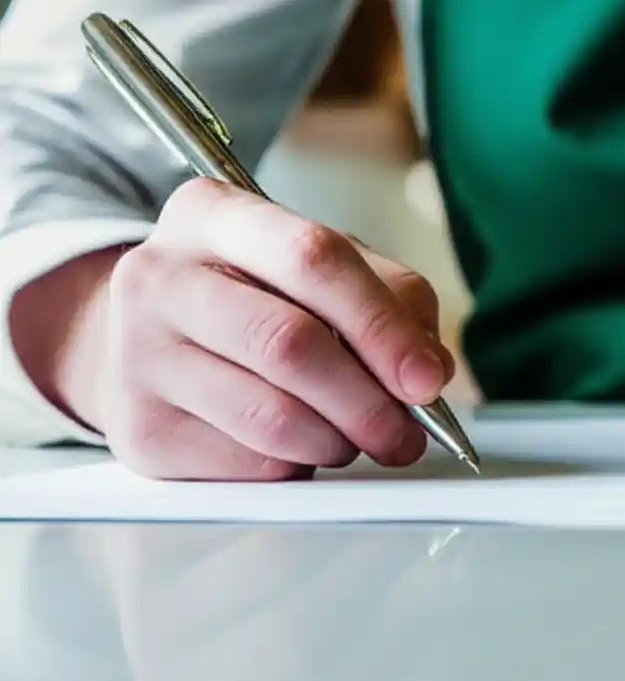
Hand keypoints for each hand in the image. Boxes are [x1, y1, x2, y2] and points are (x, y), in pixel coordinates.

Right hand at [16, 178, 452, 479]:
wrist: (153, 338)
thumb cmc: (257, 295)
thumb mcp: (325, 267)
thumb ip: (393, 300)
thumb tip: (429, 370)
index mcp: (215, 214)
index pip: (312, 258)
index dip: (381, 326)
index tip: (426, 379)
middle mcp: (160, 275)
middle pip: (289, 344)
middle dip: (368, 402)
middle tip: (406, 433)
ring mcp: (138, 354)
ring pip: (271, 418)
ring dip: (337, 441)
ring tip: (352, 436)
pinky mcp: (139, 429)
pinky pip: (248, 465)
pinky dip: (295, 467)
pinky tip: (296, 446)